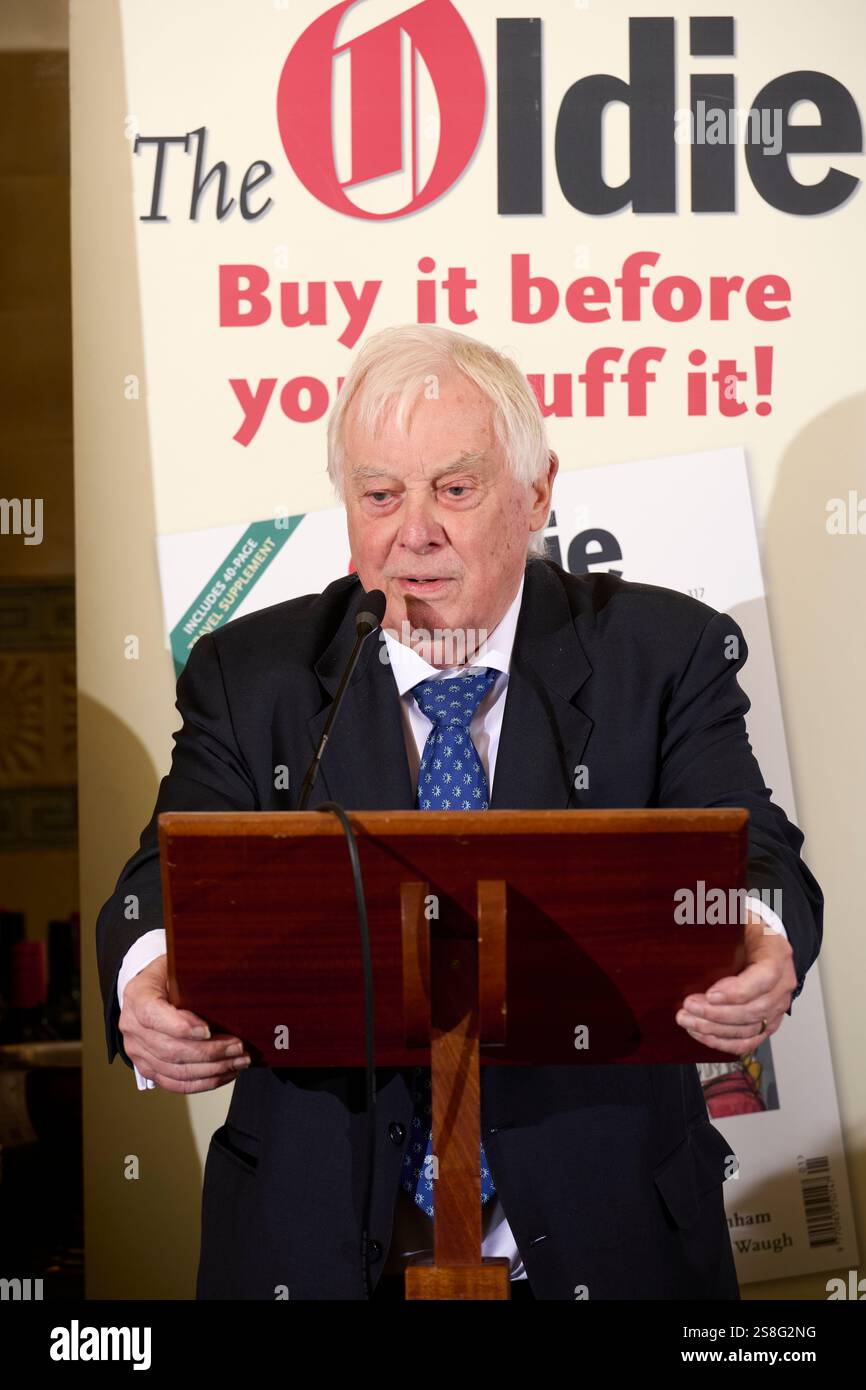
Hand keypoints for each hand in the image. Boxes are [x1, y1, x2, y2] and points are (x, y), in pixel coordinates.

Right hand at [119, 954, 249, 1091]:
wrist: (150, 989)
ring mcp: (137, 1050)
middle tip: (238, 1047)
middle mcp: (131, 1026)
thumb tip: (226, 986)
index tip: (209, 1029)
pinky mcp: (147, 1067)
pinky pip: (175, 1083)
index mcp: (137, 995)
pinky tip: (225, 1073)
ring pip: (175, 1070)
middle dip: (209, 1052)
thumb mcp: (177, 964)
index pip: (153, 1015)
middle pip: (169, 1049)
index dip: (181, 1026)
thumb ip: (193, 976)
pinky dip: (203, 1082)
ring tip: (238, 1061)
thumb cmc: (168, 975)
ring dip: (212, 1069)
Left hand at [675, 913, 796, 1056]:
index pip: (763, 979)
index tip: (709, 993)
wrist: (764, 938)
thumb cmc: (747, 927)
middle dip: (717, 1013)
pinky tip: (702, 1035)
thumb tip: (688, 911)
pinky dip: (724, 1042)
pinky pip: (749, 1040)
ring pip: (750, 1028)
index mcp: (777, 954)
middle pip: (754, 1009)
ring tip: (687, 1021)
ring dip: (715, 1030)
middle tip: (688, 1007)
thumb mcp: (736, 915)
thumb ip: (719, 916)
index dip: (737, 991)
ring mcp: (778, 1006)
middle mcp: (783, 985)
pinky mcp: (768, 1021)